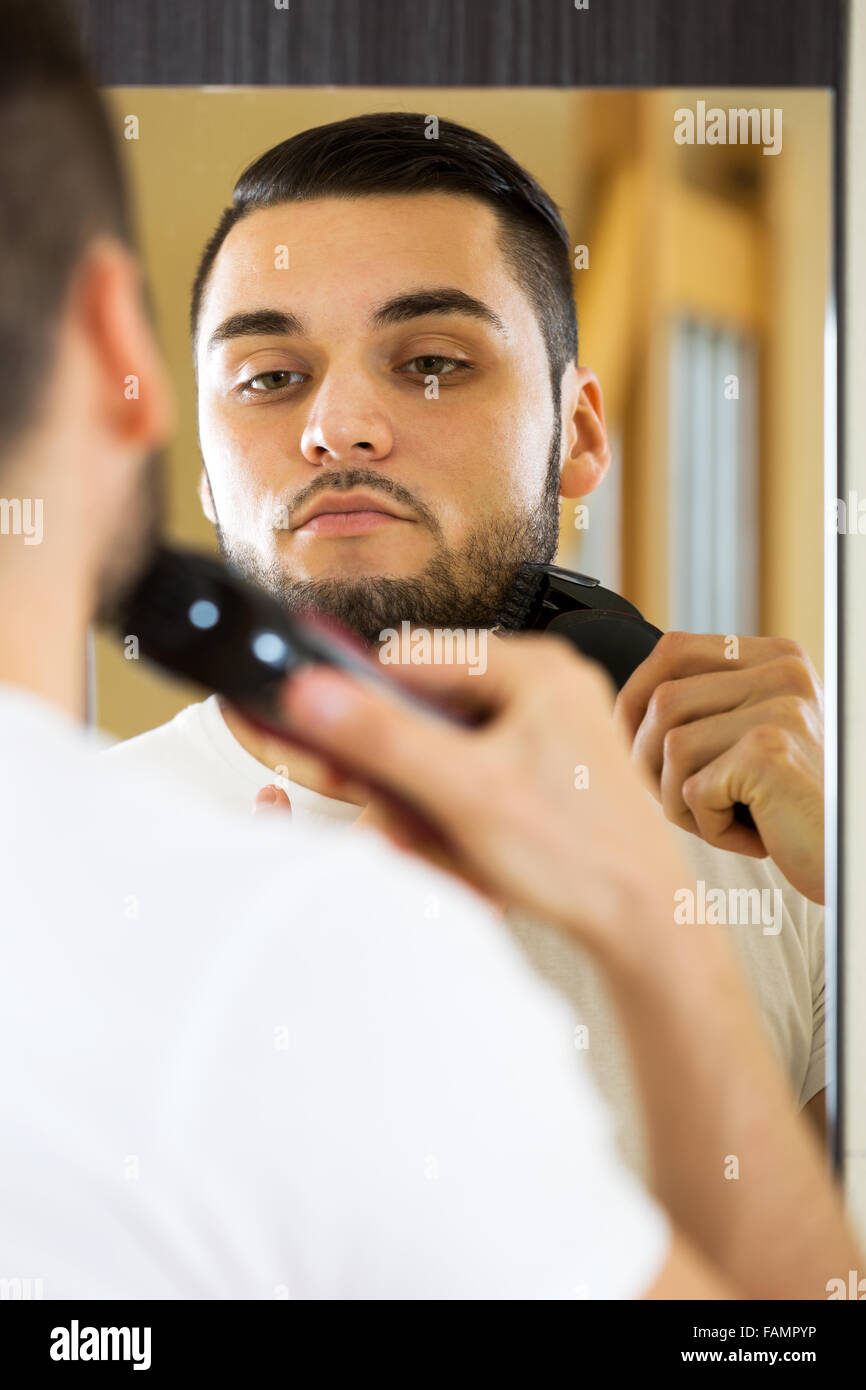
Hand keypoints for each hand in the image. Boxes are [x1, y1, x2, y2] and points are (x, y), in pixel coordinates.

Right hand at [279, 633, 688, 968]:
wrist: (648, 921)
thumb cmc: (580, 858)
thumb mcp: (464, 792)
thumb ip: (383, 738)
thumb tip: (312, 692)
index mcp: (536, 666)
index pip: (414, 657)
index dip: (365, 702)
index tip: (337, 746)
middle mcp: (550, 683)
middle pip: (432, 703)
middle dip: (403, 762)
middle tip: (401, 812)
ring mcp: (555, 724)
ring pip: (453, 741)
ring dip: (426, 790)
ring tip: (441, 839)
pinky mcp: (555, 764)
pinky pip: (480, 769)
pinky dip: (457, 805)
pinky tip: (465, 846)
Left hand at [613, 632, 824, 901]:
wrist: (849, 859)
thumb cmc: (788, 808)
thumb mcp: (747, 740)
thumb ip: (703, 706)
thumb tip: (620, 704)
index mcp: (777, 658)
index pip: (673, 651)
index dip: (635, 699)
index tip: (634, 746)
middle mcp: (783, 672)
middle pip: (661, 700)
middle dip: (646, 760)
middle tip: (681, 801)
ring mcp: (779, 708)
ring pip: (669, 745)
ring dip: (678, 800)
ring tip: (722, 819)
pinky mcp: (768, 751)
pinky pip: (689, 789)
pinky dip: (707, 826)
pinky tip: (753, 835)